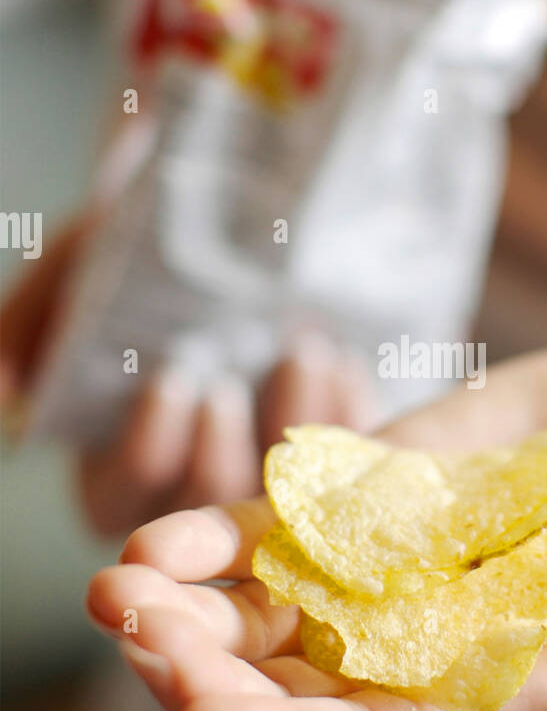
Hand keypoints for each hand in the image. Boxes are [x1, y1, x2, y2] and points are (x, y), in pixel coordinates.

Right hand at [1, 213, 376, 534]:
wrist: (225, 209)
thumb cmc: (135, 247)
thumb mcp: (73, 265)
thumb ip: (29, 322)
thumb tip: (15, 396)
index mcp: (115, 472)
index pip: (128, 487)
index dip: (148, 444)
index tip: (171, 381)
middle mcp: (192, 491)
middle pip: (210, 501)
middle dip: (220, 448)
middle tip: (231, 384)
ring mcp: (268, 481)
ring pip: (286, 493)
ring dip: (291, 426)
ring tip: (305, 355)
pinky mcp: (334, 460)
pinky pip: (349, 464)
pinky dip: (346, 416)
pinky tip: (346, 365)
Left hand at [85, 347, 546, 710]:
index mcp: (493, 702)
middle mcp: (417, 652)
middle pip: (292, 690)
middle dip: (212, 678)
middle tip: (147, 652)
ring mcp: (379, 576)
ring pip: (260, 617)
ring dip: (183, 615)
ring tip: (118, 597)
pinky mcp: (362, 505)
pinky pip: (270, 533)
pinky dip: (209, 538)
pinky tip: (151, 544)